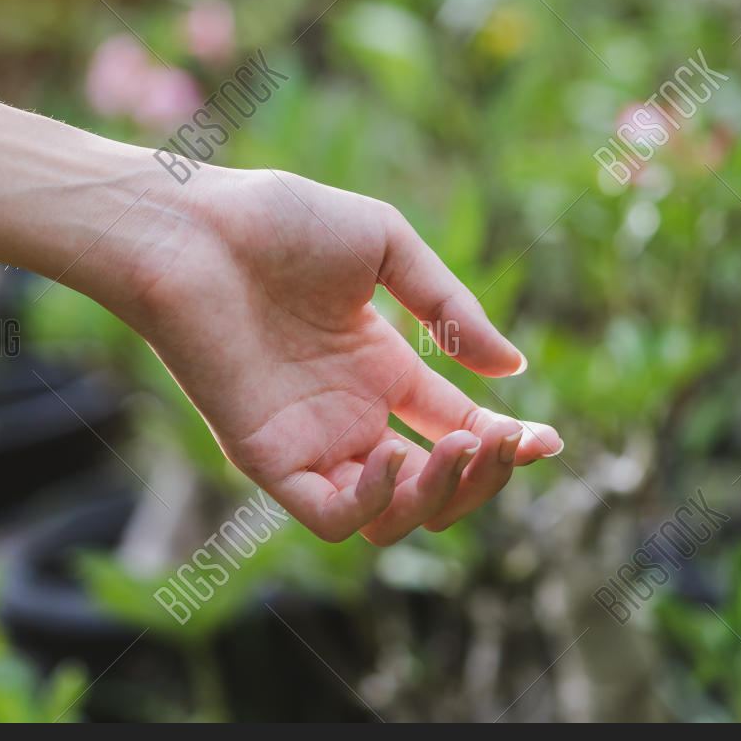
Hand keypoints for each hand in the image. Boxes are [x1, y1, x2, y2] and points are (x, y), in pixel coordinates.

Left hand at [120, 168, 561, 543]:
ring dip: (440, 497)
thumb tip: (512, 370)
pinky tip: (392, 452)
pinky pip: (330, 518)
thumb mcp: (385, 247)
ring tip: (457, 445)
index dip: (507, 445)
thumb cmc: (277, 222)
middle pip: (434, 485)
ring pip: (390, 517)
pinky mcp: (266, 457)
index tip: (547, 440)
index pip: (456, 428)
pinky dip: (373, 504)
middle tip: (502, 440)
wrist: (193, 227)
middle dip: (483, 478)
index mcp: (377, 369)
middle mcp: (347, 414)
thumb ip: (448, 309)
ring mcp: (308, 441)